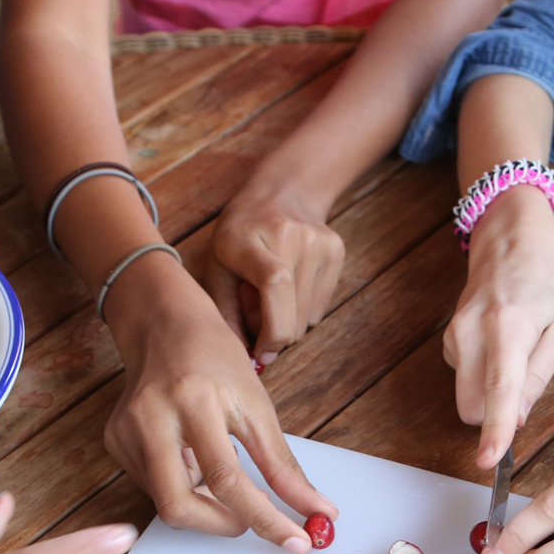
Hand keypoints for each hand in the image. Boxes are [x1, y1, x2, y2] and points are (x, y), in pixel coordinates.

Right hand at [105, 256, 335, 552]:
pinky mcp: (114, 442)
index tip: (297, 542)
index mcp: (195, 401)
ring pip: (167, 502)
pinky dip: (184, 487)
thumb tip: (317, 511)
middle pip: (179, 506)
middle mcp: (152, 418)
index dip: (266, 519)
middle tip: (251, 521)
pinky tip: (192, 459)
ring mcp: (126, 432)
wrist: (163, 325)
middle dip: (221, 526)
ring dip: (205, 503)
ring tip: (220, 471)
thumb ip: (283, 464)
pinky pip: (154, 487)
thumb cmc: (216, 360)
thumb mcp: (257, 404)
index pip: (229, 479)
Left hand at [203, 186, 344, 365]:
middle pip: (294, 316)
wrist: (281, 192)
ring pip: (308, 319)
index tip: (260, 352)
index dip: (271, 330)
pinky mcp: (336, 252)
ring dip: (288, 322)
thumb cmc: (238, 236)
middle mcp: (290, 238)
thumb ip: (227, 314)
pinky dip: (303, 311)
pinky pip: (320, 309)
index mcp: (249, 240)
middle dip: (273, 333)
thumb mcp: (217, 268)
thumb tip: (246, 361)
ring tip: (271, 296)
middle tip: (255, 315)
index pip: (274, 284)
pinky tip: (291, 287)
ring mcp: (318, 244)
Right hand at [446, 188, 553, 468]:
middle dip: (496, 414)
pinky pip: (466, 380)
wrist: (509, 237)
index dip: (494, 429)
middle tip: (528, 381)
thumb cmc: (544, 280)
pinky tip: (500, 344)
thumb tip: (516, 417)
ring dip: (491, 393)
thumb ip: (539, 375)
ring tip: (518, 351)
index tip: (489, 460)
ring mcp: (453, 336)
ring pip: (467, 397)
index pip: (499, 389)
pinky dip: (483, 376)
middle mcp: (471, 332)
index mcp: (508, 326)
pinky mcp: (447, 341)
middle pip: (472, 406)